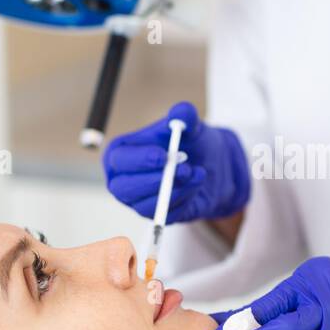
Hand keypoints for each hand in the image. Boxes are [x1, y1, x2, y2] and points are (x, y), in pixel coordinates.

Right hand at [102, 101, 250, 222]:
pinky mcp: (157, 216)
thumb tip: (181, 113)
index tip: (163, 156)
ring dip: (177, 189)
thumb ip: (185, 115)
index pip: (119, 160)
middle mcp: (122, 181)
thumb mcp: (191, 125)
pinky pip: (167, 215)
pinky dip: (185, 199)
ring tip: (197, 172)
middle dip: (156, 180)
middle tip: (184, 168)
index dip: (139, 160)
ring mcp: (138, 202)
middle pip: (125, 189)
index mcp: (120, 154)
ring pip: (148, 205)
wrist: (210, 165)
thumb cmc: (190, 142)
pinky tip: (196, 183)